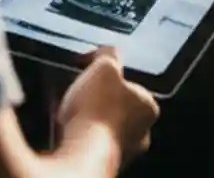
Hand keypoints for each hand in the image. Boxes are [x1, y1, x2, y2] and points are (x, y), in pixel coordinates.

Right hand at [56, 47, 159, 168]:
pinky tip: (65, 127)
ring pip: (104, 127)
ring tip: (68, 108)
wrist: (83, 150)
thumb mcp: (105, 66)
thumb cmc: (100, 110)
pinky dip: (79, 135)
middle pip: (119, 109)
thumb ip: (109, 54)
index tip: (95, 76)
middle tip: (81, 92)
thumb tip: (107, 50)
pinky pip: (90, 143)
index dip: (113, 79)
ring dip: (89, 119)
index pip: (134, 87)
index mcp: (149, 107)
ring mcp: (123, 151)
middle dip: (100, 101)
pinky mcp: (103, 163)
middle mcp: (141, 132)